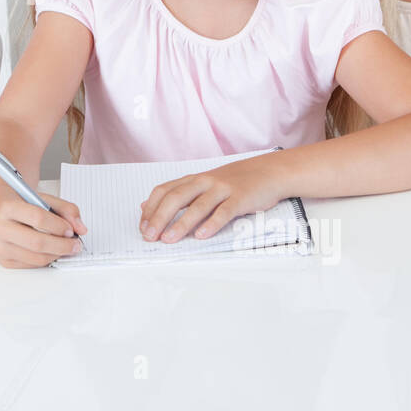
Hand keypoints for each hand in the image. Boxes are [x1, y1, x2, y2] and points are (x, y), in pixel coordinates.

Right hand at [0, 192, 85, 268]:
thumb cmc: (17, 202)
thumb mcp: (40, 197)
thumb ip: (64, 208)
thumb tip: (80, 227)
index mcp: (6, 207)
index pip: (37, 218)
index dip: (58, 226)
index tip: (71, 230)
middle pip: (37, 243)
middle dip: (62, 246)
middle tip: (75, 244)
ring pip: (35, 258)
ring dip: (56, 255)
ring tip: (66, 248)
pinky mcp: (2, 260)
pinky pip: (30, 265)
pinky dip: (45, 260)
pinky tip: (51, 252)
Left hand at [139, 160, 280, 242]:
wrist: (268, 171)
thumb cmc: (233, 182)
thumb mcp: (202, 184)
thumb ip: (175, 194)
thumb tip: (145, 206)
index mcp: (192, 179)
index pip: (164, 191)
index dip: (151, 209)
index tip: (142, 227)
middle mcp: (204, 181)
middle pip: (176, 197)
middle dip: (160, 217)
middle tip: (150, 236)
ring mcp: (222, 189)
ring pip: (198, 206)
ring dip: (181, 224)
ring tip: (169, 239)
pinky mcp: (240, 198)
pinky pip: (224, 211)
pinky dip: (211, 224)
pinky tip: (201, 236)